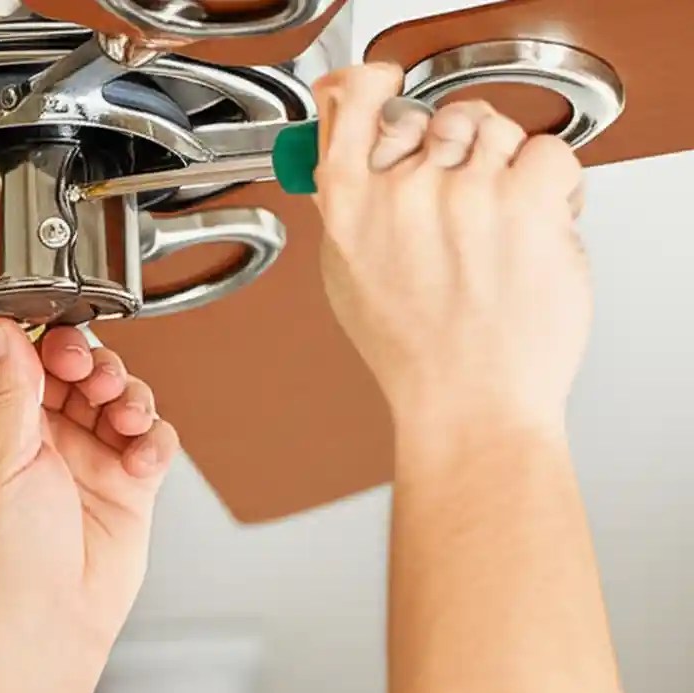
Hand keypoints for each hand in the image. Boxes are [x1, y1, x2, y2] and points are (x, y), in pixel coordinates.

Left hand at [0, 319, 178, 646]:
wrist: (50, 622)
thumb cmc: (7, 559)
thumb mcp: (2, 461)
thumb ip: (10, 390)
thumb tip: (1, 332)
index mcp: (1, 425)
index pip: (22, 357)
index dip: (43, 338)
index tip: (59, 338)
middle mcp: (46, 436)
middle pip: (79, 368)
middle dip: (94, 363)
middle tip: (94, 377)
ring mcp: (90, 457)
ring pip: (121, 396)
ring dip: (130, 396)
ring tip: (124, 418)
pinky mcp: (129, 481)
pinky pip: (153, 440)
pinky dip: (155, 441)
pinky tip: (139, 461)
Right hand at [311, 63, 590, 435]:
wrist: (469, 403)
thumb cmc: (415, 355)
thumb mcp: (348, 278)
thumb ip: (352, 211)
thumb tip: (362, 164)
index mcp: (349, 206)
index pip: (351, 104)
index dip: (371, 84)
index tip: (384, 81)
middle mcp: (401, 190)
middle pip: (436, 117)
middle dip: (456, 147)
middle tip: (465, 197)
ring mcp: (463, 192)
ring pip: (495, 130)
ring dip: (506, 168)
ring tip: (502, 223)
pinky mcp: (524, 201)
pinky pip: (547, 151)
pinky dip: (553, 183)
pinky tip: (536, 222)